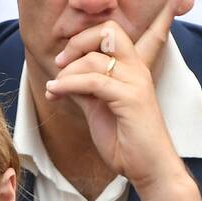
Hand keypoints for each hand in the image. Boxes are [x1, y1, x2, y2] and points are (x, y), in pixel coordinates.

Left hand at [45, 3, 184, 192]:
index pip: (116, 35)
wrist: (147, 166)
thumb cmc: (124, 140)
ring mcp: (135, 82)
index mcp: (132, 69)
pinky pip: (93, 81)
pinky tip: (54, 92)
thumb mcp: (99, 110)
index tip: (65, 57)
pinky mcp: (129, 98)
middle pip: (108, 32)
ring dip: (67, 73)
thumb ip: (86, 91)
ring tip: (54, 89)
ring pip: (95, 59)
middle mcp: (137, 70)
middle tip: (59, 64)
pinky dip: (68, 85)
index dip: (90, 35)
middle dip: (77, 43)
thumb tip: (63, 80)